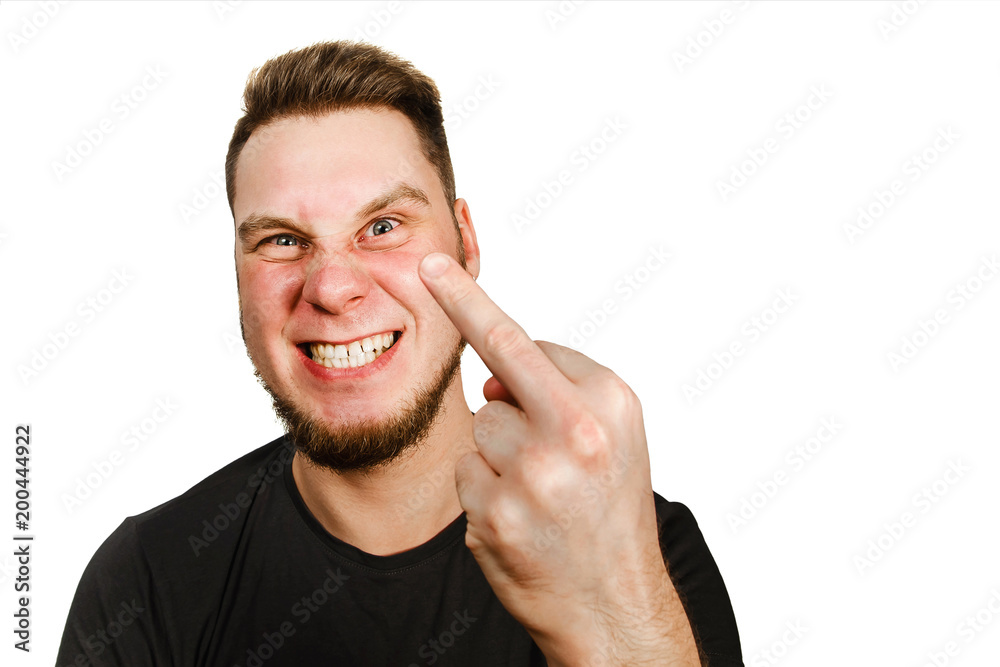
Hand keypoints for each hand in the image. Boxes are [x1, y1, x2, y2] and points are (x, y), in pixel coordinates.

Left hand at [418, 252, 698, 665]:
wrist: (615, 602)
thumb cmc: (612, 508)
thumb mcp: (615, 434)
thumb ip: (559, 387)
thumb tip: (489, 375)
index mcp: (608, 401)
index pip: (522, 341)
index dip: (470, 304)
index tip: (430, 266)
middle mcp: (574, 431)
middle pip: (495, 382)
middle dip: (488, 371)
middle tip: (464, 320)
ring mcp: (532, 475)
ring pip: (479, 429)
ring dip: (499, 455)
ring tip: (542, 494)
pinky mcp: (496, 514)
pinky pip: (465, 474)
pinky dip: (485, 493)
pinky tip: (522, 519)